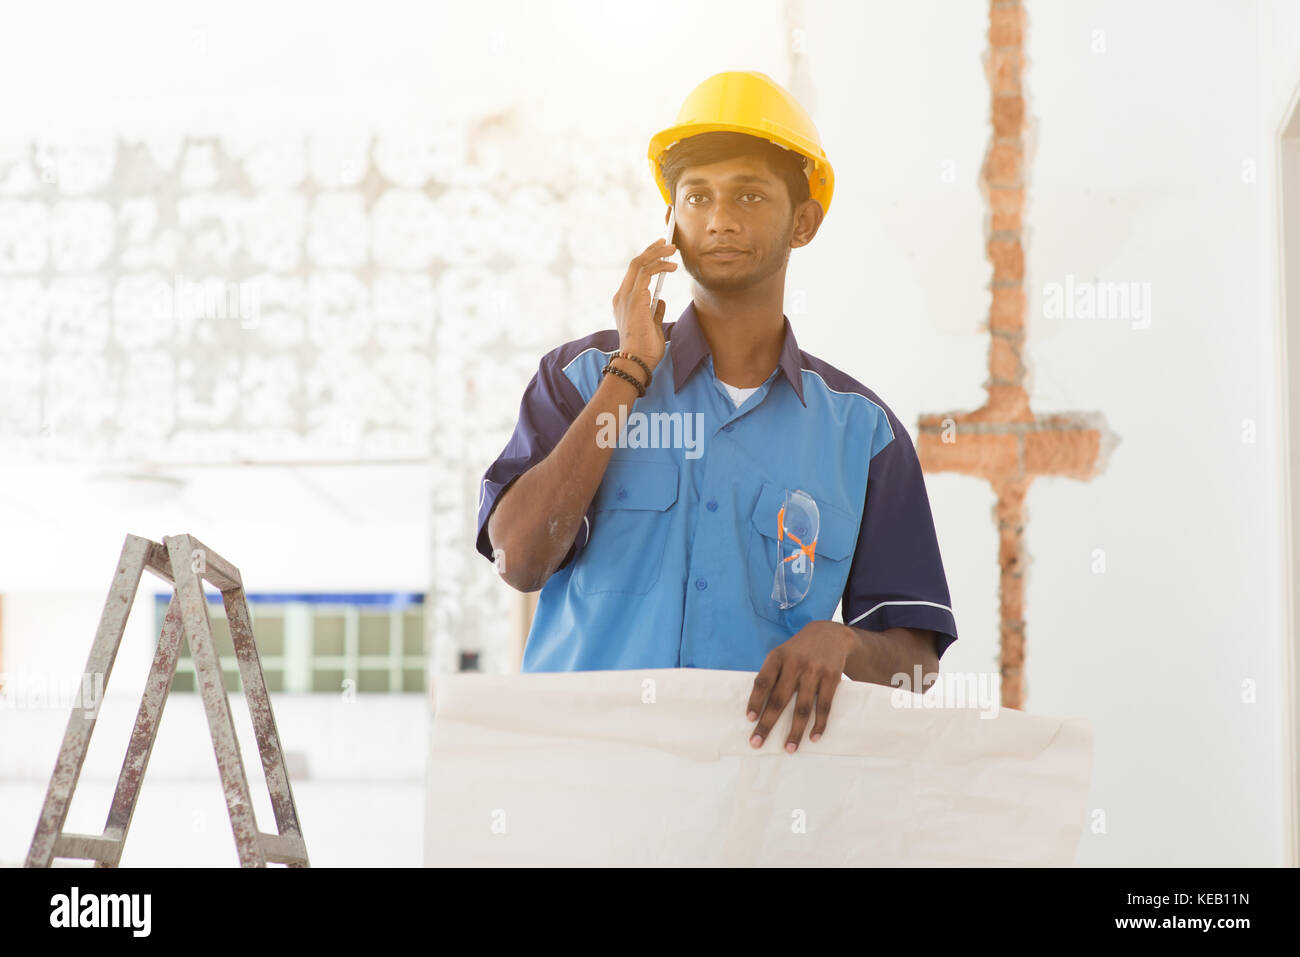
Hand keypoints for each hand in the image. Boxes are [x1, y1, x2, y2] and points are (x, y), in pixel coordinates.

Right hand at [612, 237, 676, 370]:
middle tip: (667, 242)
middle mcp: (622, 295)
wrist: (638, 360)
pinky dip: (660, 266)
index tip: (660, 252)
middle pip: (635, 263)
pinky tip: (672, 266)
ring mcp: (626, 296)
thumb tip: (660, 300)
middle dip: (652, 250)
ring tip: (673, 249)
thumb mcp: (651, 325)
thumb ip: (654, 311)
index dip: (647, 260)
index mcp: (623, 301)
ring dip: (658, 254)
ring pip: (640, 264)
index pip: (634, 274)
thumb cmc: (645, 348)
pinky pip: (647, 273)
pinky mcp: (635, 298)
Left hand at [746, 622, 853, 752]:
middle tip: (757, 743)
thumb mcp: (782, 653)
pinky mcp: (832, 678)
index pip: (763, 682)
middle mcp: (795, 663)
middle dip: (767, 723)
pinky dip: (819, 724)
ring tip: (789, 748)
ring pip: (802, 707)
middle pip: (779, 699)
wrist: (831, 634)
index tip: (750, 719)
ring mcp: (814, 671)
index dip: (755, 701)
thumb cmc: (798, 650)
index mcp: (777, 657)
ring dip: (795, 731)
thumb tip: (758, 709)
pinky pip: (824, 706)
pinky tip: (813, 737)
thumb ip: (771, 675)